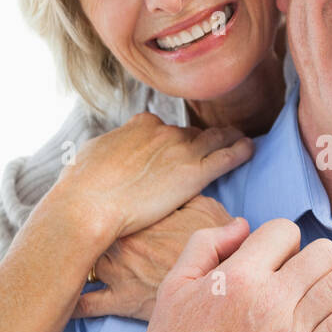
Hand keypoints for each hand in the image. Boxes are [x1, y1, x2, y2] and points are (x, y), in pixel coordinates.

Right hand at [52, 112, 252, 242]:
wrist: (87, 205)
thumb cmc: (81, 187)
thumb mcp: (91, 156)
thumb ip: (110, 150)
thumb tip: (109, 152)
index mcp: (138, 126)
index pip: (162, 127)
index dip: (170, 137)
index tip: (175, 144)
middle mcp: (163, 133)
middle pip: (190, 133)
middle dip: (201, 138)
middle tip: (216, 141)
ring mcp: (180, 151)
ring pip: (213, 139)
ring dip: (227, 137)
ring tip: (239, 138)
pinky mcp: (193, 173)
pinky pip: (226, 156)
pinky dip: (240, 150)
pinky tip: (250, 148)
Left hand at [72, 195, 232, 321]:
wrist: (220, 292)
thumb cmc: (216, 251)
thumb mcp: (206, 209)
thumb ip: (186, 190)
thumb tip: (178, 176)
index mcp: (137, 218)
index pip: (109, 202)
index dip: (102, 197)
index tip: (95, 194)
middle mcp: (119, 244)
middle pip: (89, 229)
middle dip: (82, 225)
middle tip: (70, 218)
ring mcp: (115, 274)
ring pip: (81, 263)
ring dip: (71, 258)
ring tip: (60, 252)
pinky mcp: (118, 302)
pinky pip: (85, 305)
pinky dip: (71, 304)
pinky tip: (61, 300)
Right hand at [131, 218, 331, 331]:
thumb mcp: (173, 287)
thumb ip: (205, 245)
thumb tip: (243, 225)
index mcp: (236, 277)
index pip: (282, 232)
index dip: (286, 237)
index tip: (286, 252)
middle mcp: (268, 300)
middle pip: (319, 254)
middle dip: (326, 251)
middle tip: (329, 259)